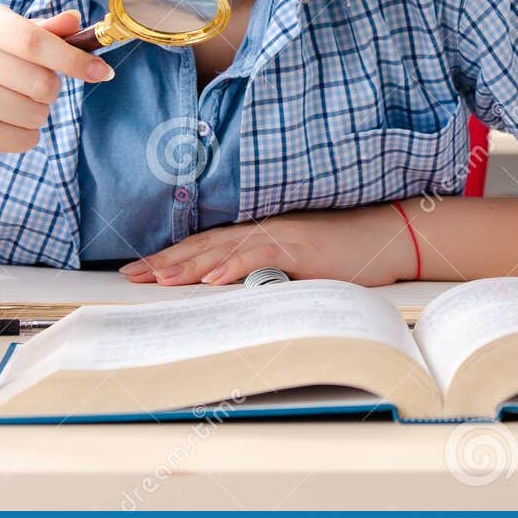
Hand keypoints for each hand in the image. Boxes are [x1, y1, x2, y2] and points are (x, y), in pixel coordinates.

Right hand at [0, 3, 113, 164]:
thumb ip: (37, 31)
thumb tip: (74, 21)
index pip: (37, 42)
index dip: (74, 59)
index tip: (101, 72)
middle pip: (45, 82)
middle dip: (47, 92)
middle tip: (22, 90)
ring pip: (39, 114)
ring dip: (32, 115)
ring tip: (1, 106)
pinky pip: (26, 138)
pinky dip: (20, 136)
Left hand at [119, 204, 419, 286]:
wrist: (386, 234)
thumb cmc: (345, 250)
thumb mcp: (297, 259)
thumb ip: (265, 268)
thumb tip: (231, 288)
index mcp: (260, 231)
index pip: (206, 243)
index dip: (171, 255)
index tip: (140, 269)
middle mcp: (264, 229)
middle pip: (205, 244)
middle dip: (165, 261)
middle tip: (131, 276)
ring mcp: (281, 236)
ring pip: (224, 250)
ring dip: (188, 265)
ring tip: (158, 279)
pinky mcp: (300, 248)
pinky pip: (260, 257)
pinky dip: (233, 268)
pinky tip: (210, 279)